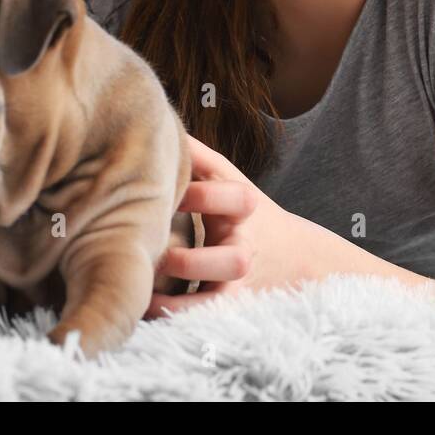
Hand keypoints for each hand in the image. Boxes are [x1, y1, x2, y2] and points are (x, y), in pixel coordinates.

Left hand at [144, 134, 294, 318]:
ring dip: (177, 296)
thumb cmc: (244, 211)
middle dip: (191, 259)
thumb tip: (157, 119)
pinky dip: (175, 313)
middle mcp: (243, 247)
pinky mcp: (228, 304)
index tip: (167, 194)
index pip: (233, 199)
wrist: (293, 257)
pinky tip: (146, 306)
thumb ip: (197, 155)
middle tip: (152, 252)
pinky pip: (202, 315)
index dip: (202, 196)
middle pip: (232, 260)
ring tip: (142, 286)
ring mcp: (237, 281)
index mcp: (244, 209)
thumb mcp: (229, 178)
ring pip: (216, 295)